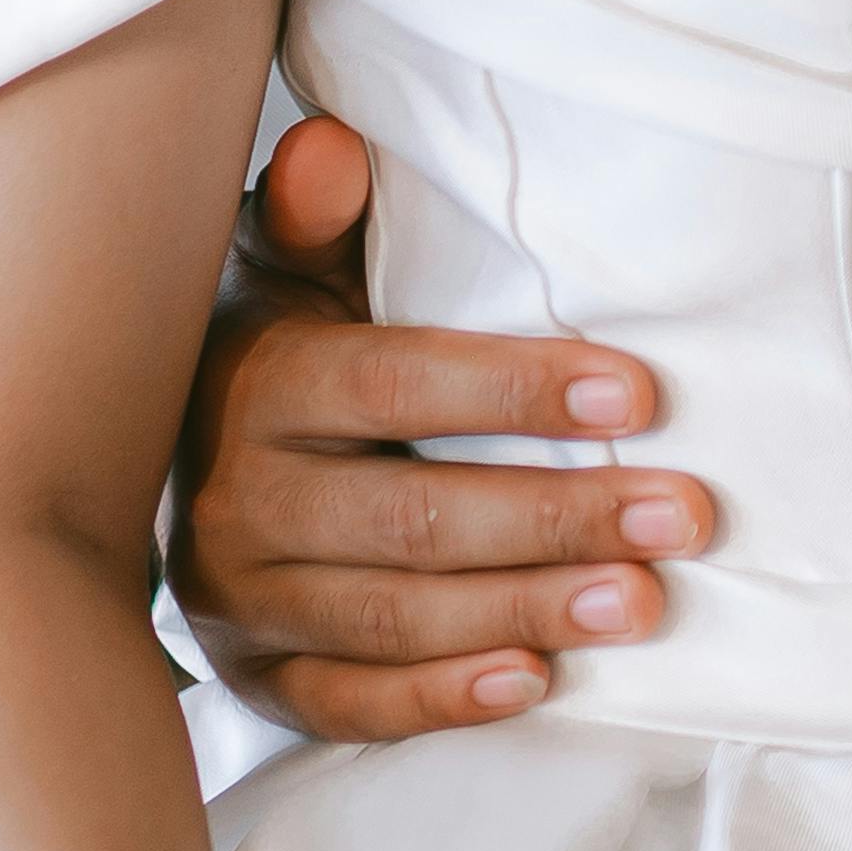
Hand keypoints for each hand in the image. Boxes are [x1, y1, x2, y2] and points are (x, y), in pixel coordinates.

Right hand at [173, 113, 715, 735]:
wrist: (168, 474)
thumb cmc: (281, 359)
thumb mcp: (290, 278)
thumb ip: (318, 220)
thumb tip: (333, 146)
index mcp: (257, 384)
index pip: (394, 384)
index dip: (515, 390)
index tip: (637, 396)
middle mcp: (237, 498)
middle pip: (412, 514)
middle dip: (558, 515)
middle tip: (683, 516)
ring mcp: (241, 600)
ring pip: (393, 615)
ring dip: (525, 609)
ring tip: (640, 602)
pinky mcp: (259, 680)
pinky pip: (350, 705)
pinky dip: (442, 699)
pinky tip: (535, 683)